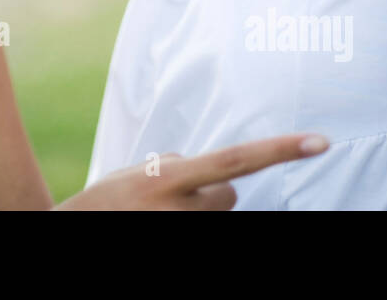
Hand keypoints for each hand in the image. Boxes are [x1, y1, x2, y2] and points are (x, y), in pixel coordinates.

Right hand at [54, 133, 328, 209]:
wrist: (66, 233)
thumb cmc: (104, 205)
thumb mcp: (133, 174)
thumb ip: (171, 166)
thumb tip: (199, 164)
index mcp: (168, 179)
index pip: (237, 159)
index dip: (281, 149)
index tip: (320, 142)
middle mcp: (181, 209)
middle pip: (230, 195)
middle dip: (209, 195)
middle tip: (169, 201)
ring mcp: (182, 232)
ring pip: (217, 216)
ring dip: (196, 214)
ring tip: (157, 214)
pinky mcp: (182, 245)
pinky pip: (205, 229)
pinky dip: (188, 221)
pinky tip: (156, 221)